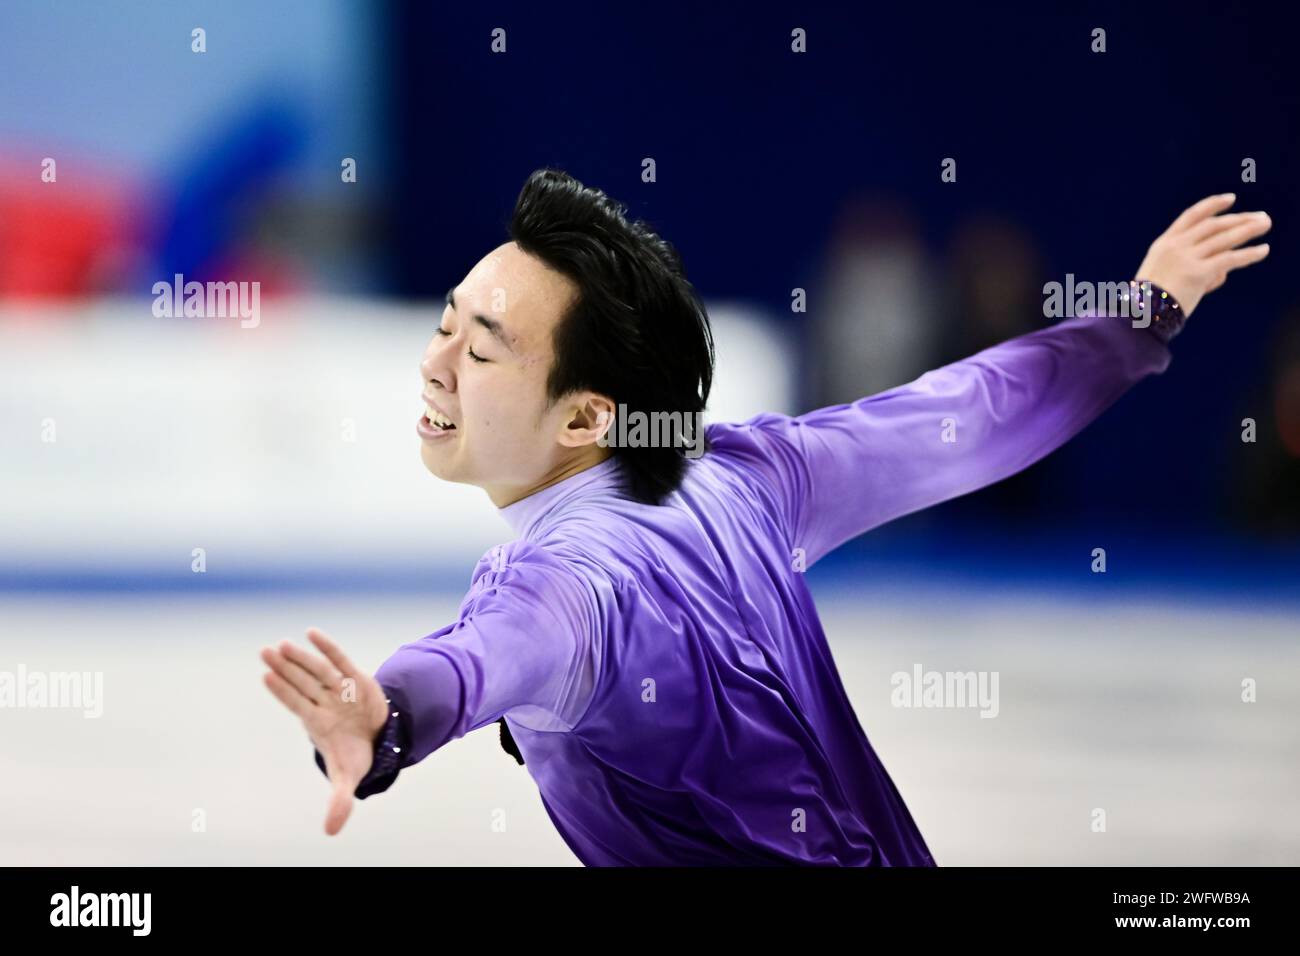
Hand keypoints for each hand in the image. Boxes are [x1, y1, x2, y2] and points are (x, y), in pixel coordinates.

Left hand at [260, 628, 388, 835]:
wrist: (378, 738)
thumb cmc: (355, 756)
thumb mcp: (349, 778)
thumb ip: (340, 800)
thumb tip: (331, 831)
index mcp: (318, 724)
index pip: (297, 704)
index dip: (283, 691)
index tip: (265, 677)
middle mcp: (324, 703)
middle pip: (302, 683)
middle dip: (285, 669)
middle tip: (264, 652)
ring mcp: (338, 689)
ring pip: (317, 670)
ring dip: (301, 657)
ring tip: (281, 645)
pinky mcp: (355, 678)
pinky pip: (340, 660)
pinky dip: (328, 647)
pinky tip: (312, 633)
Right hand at [1136, 193, 1270, 318]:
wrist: (1142, 314)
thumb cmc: (1153, 300)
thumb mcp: (1166, 276)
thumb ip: (1196, 268)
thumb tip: (1223, 273)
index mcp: (1164, 243)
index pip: (1191, 216)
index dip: (1212, 205)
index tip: (1230, 199)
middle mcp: (1176, 246)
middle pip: (1213, 225)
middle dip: (1239, 219)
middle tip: (1260, 217)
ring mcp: (1186, 258)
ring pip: (1224, 239)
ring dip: (1248, 230)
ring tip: (1266, 224)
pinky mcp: (1198, 273)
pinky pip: (1229, 259)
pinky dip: (1249, 254)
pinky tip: (1263, 250)